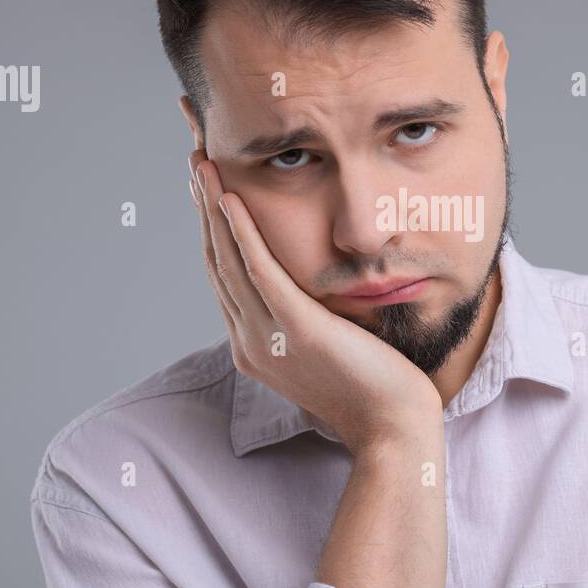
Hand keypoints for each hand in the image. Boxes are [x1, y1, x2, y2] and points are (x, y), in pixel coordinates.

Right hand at [187, 148, 443, 456]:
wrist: (393, 429)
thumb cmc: (375, 389)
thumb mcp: (329, 347)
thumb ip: (308, 318)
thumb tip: (311, 288)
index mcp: (255, 345)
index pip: (223, 275)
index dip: (211, 227)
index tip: (207, 186)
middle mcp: (250, 341)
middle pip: (215, 260)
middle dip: (201, 206)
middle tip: (194, 158)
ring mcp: (267, 337)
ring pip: (227, 259)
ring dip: (212, 206)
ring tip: (201, 162)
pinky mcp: (295, 329)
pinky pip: (258, 271)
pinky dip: (241, 232)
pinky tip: (229, 198)